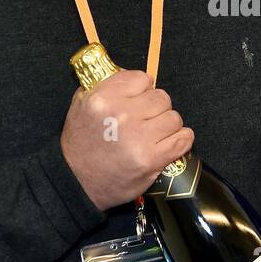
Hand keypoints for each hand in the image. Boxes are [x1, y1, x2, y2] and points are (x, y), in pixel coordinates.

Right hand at [60, 70, 194, 209]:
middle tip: (146, 121)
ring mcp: (138, 137)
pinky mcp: (151, 159)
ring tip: (154, 135)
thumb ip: (106, 86)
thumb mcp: (81, 105)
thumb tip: (137, 78)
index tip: (139, 100)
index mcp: (103, 98)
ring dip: (168, 126)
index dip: (143, 90)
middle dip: (156, 109)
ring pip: (174, 118)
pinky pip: (183, 138)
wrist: (77, 183)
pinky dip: (181, 140)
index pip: (142, 78)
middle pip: (161, 98)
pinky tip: (169, 143)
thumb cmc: (81, 145)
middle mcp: (121, 115)